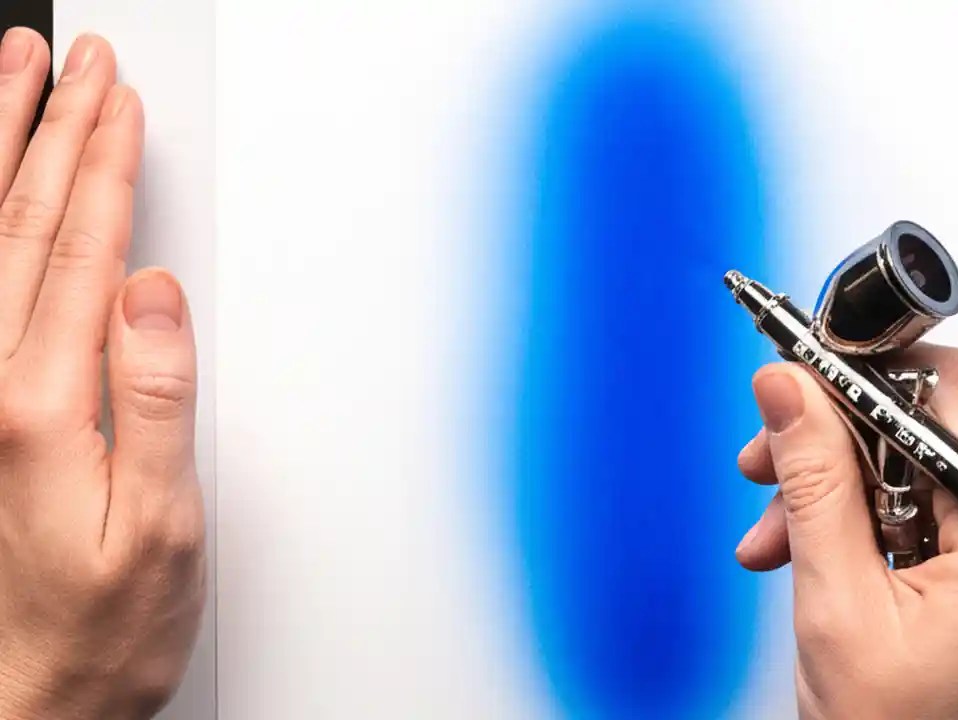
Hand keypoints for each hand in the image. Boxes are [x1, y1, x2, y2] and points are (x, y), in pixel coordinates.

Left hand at [0, 30, 204, 718]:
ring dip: (0, 154)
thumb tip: (154, 298)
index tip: (117, 101)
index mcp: (44, 405)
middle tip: (69, 60)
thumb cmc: (101, 628)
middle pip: (20, 225)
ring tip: (11, 82)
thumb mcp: (160, 529)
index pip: (81, 250)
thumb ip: (154, 404)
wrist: (30, 700)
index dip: (102, 166)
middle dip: (50, 129)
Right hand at [736, 346, 957, 719]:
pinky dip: (887, 527)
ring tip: (786, 544)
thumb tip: (790, 389)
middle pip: (937, 428)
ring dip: (850, 493)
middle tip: (769, 471)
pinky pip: (952, 515)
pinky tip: (834, 559)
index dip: (858, 374)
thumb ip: (816, 483)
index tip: (793, 379)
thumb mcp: (839, 610)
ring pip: (934, 471)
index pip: (947, 390)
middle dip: (837, 446)